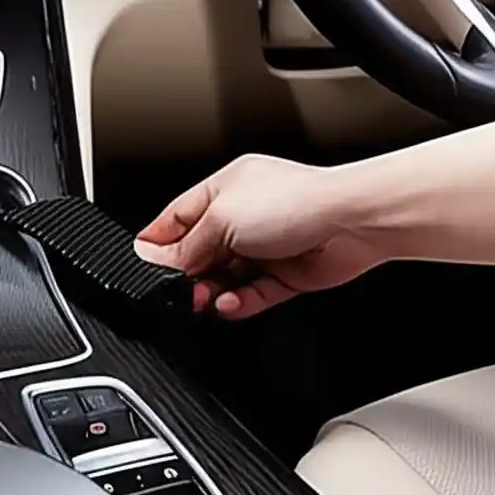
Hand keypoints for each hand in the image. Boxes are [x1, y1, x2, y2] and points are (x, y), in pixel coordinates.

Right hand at [134, 154, 384, 318]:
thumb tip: (154, 259)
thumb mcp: (221, 220)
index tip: (142, 265)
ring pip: (224, 279)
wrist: (352, 223)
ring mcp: (265, 247)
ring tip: (206, 299)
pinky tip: (229, 304)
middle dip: (187, 274)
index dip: (157, 242)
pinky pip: (251, 295)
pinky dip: (238, 303)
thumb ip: (186, 247)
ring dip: (212, 292)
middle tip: (179, 289)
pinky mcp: (284, 274)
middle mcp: (243, 217)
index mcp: (224, 190)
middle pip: (199, 253)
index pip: (177, 218)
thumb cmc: (297, 202)